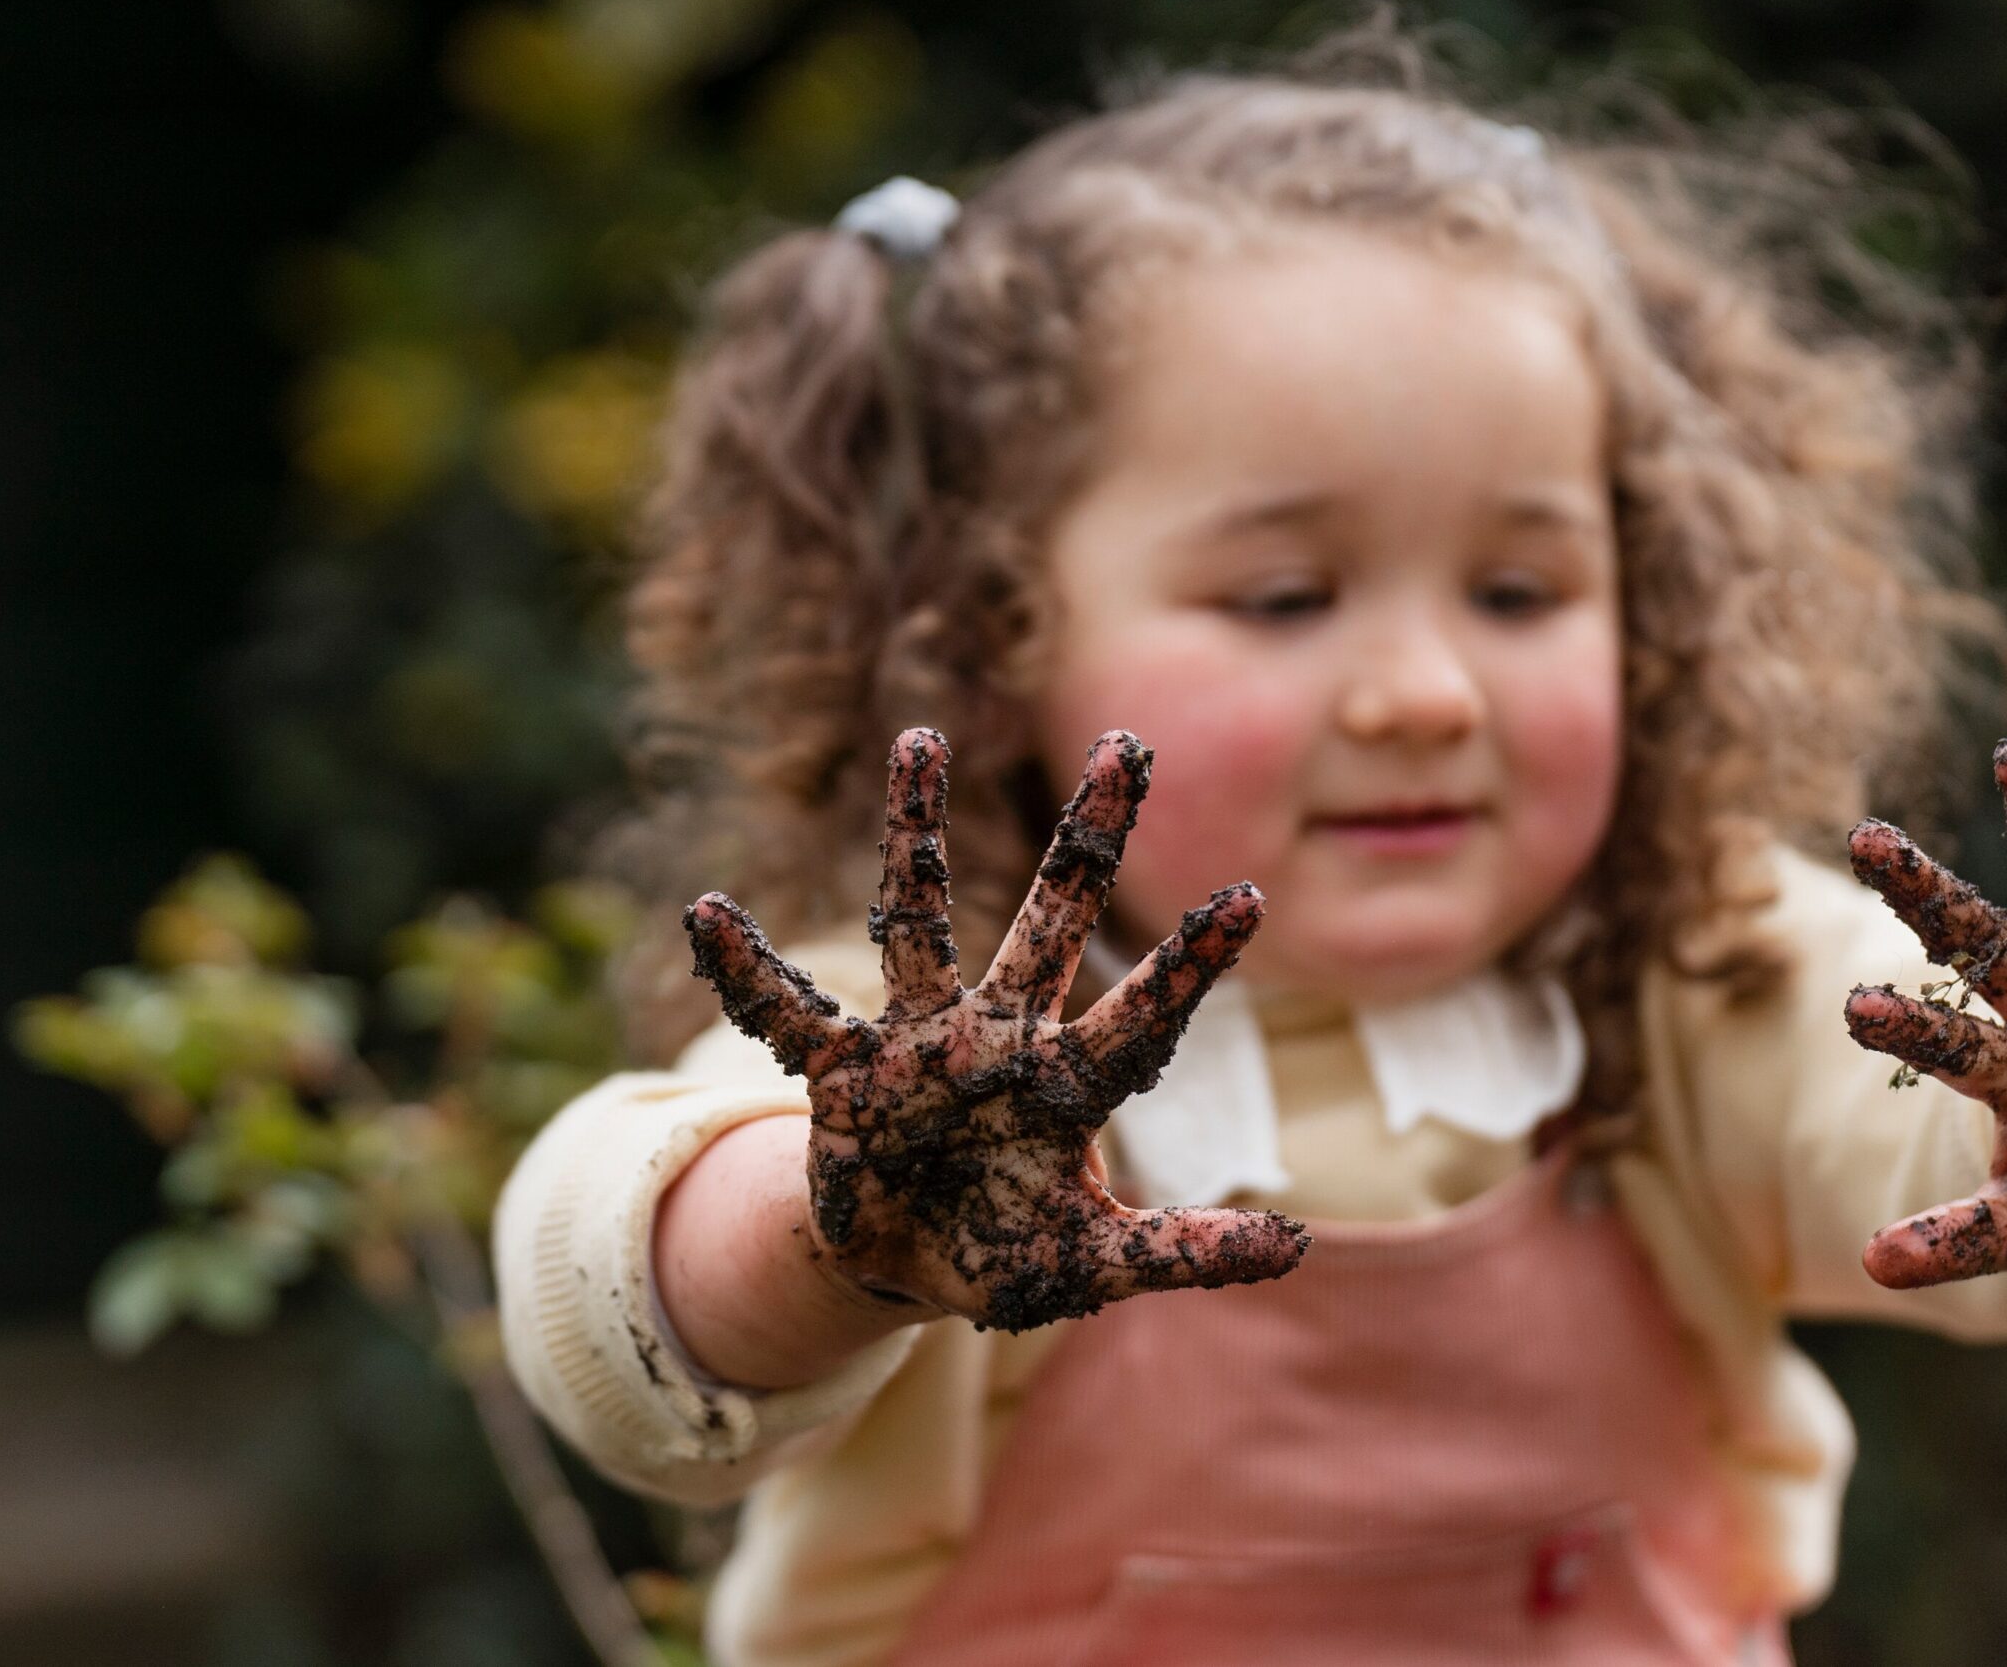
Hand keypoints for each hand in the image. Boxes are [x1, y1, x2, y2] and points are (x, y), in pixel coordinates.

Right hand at [682, 727, 1307, 1331]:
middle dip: (1089, 840)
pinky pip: (788, 1014)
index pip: (1144, 1016)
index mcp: (1068, 1081)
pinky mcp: (844, 1070)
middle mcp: (999, 1035)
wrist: (902, 1266)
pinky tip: (707, 912)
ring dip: (914, 834)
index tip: (1252, 894)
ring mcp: (919, 1041)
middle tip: (1129, 744)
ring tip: (921, 739)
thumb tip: (1300, 1247)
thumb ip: (1185, 1252)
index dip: (1191, 963)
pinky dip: (747, 971)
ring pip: (919, 920)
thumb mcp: (1095, 1262)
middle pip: (1054, 920)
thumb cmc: (1006, 1250)